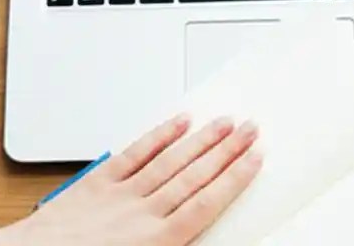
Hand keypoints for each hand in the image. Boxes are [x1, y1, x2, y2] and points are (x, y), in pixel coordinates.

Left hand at [0, 114, 261, 245]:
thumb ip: (174, 244)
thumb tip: (199, 230)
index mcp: (159, 241)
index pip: (207, 201)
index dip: (235, 177)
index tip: (255, 158)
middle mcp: (144, 213)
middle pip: (196, 174)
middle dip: (227, 150)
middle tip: (250, 128)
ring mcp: (121, 195)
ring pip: (171, 160)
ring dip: (202, 139)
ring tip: (225, 121)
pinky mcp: (98, 184)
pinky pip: (135, 154)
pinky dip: (159, 136)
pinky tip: (177, 123)